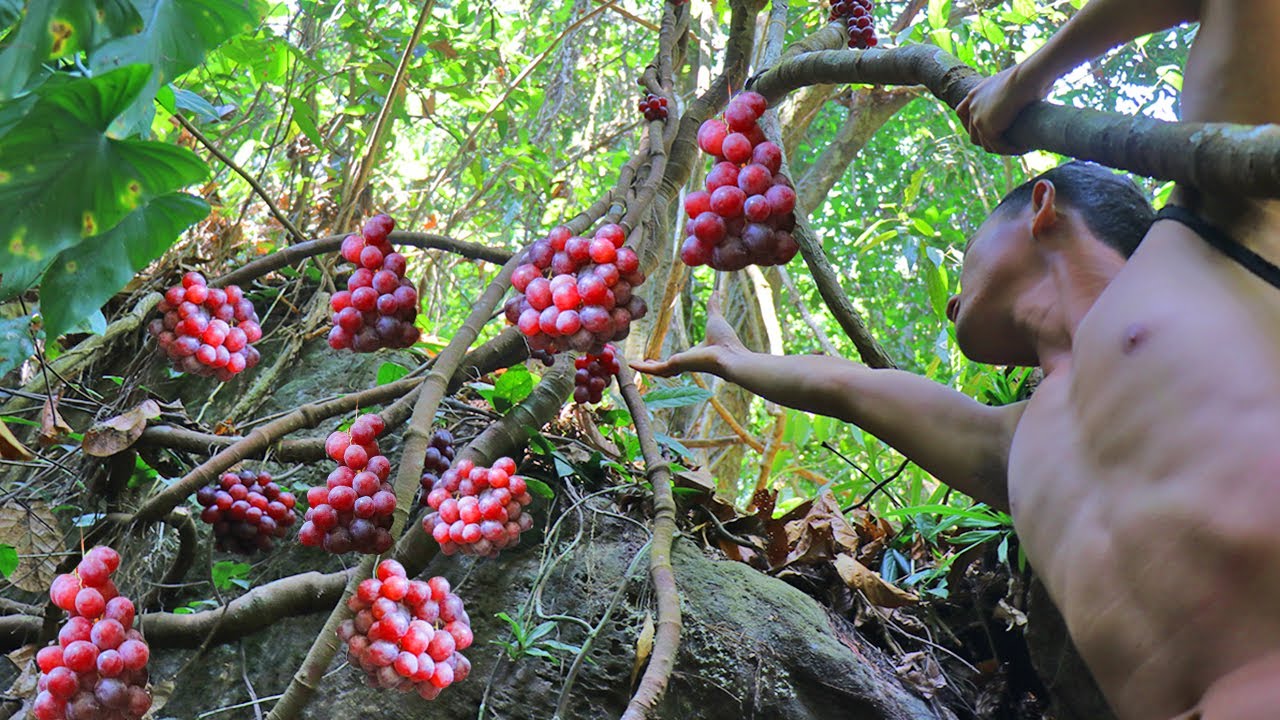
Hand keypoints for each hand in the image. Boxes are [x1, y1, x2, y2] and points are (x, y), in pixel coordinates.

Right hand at [630, 294, 745, 377]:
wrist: (730, 355)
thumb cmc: (727, 341)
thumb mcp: (714, 319)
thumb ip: (712, 307)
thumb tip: (715, 293)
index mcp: (694, 356)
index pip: (677, 361)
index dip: (667, 362)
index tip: (656, 359)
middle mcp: (685, 364)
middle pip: (665, 369)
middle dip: (653, 368)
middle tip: (642, 364)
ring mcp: (679, 366)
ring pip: (657, 370)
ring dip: (644, 369)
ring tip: (630, 365)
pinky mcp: (675, 365)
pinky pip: (655, 369)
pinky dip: (643, 368)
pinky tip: (630, 364)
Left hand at [955, 64, 1047, 154]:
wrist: (1028, 77)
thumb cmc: (1029, 76)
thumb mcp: (1012, 84)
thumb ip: (1008, 94)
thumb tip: (1020, 101)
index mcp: (975, 94)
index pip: (962, 112)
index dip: (969, 124)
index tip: (982, 131)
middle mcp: (972, 106)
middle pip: (972, 133)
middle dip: (987, 141)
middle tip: (1006, 144)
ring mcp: (978, 118)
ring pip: (985, 144)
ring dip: (1001, 148)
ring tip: (1017, 148)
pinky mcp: (987, 129)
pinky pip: (998, 146)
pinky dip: (1010, 150)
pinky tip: (1023, 149)